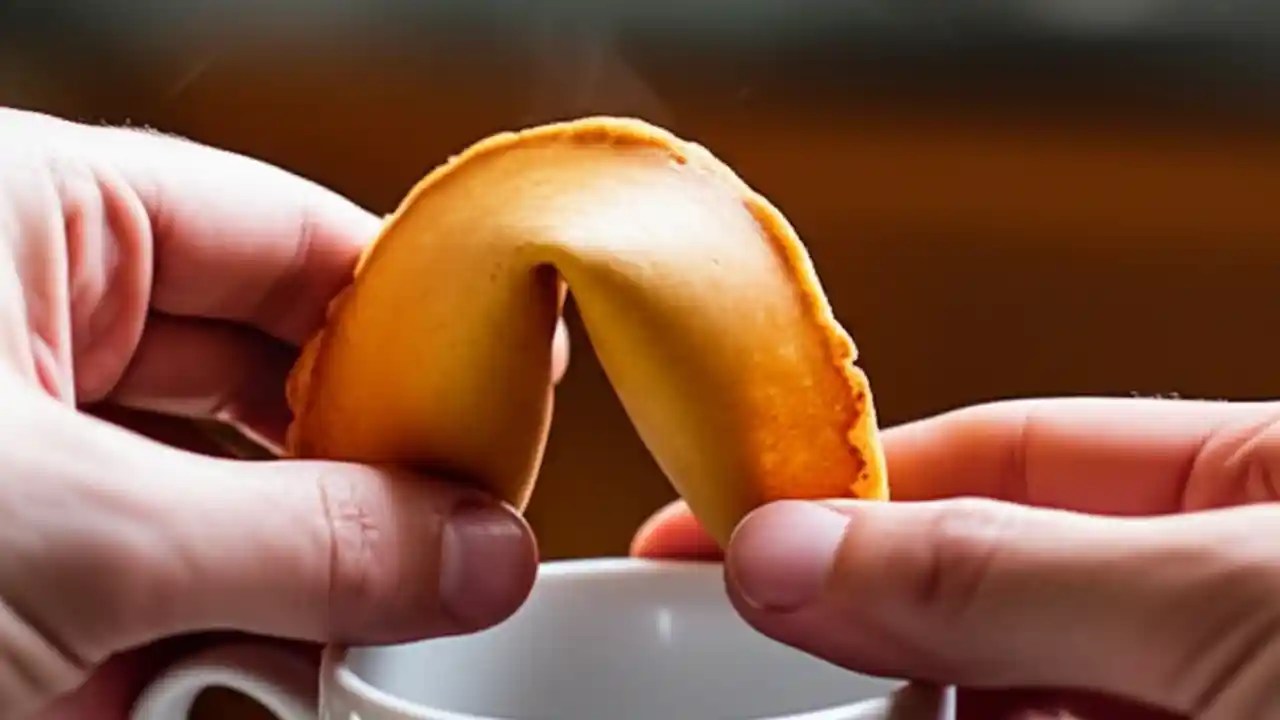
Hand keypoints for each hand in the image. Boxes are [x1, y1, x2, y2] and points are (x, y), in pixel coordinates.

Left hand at [0, 108, 568, 718]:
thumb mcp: (73, 531)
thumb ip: (304, 542)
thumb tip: (478, 555)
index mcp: (27, 217)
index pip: (282, 232)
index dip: (415, 306)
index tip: (517, 372)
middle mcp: (22, 312)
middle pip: (264, 366)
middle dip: (366, 460)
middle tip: (465, 520)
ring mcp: (16, 445)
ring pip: (216, 486)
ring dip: (296, 570)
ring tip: (377, 620)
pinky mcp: (11, 557)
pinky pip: (150, 574)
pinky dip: (212, 637)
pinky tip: (269, 676)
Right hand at [632, 398, 1279, 719]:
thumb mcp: (1234, 602)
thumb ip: (1007, 573)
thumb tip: (791, 548)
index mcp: (1253, 491)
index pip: (1003, 458)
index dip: (849, 482)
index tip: (710, 522)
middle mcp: (1216, 600)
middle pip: (982, 591)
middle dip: (856, 617)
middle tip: (718, 649)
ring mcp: (1201, 706)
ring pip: (1000, 701)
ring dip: (888, 712)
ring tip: (783, 715)